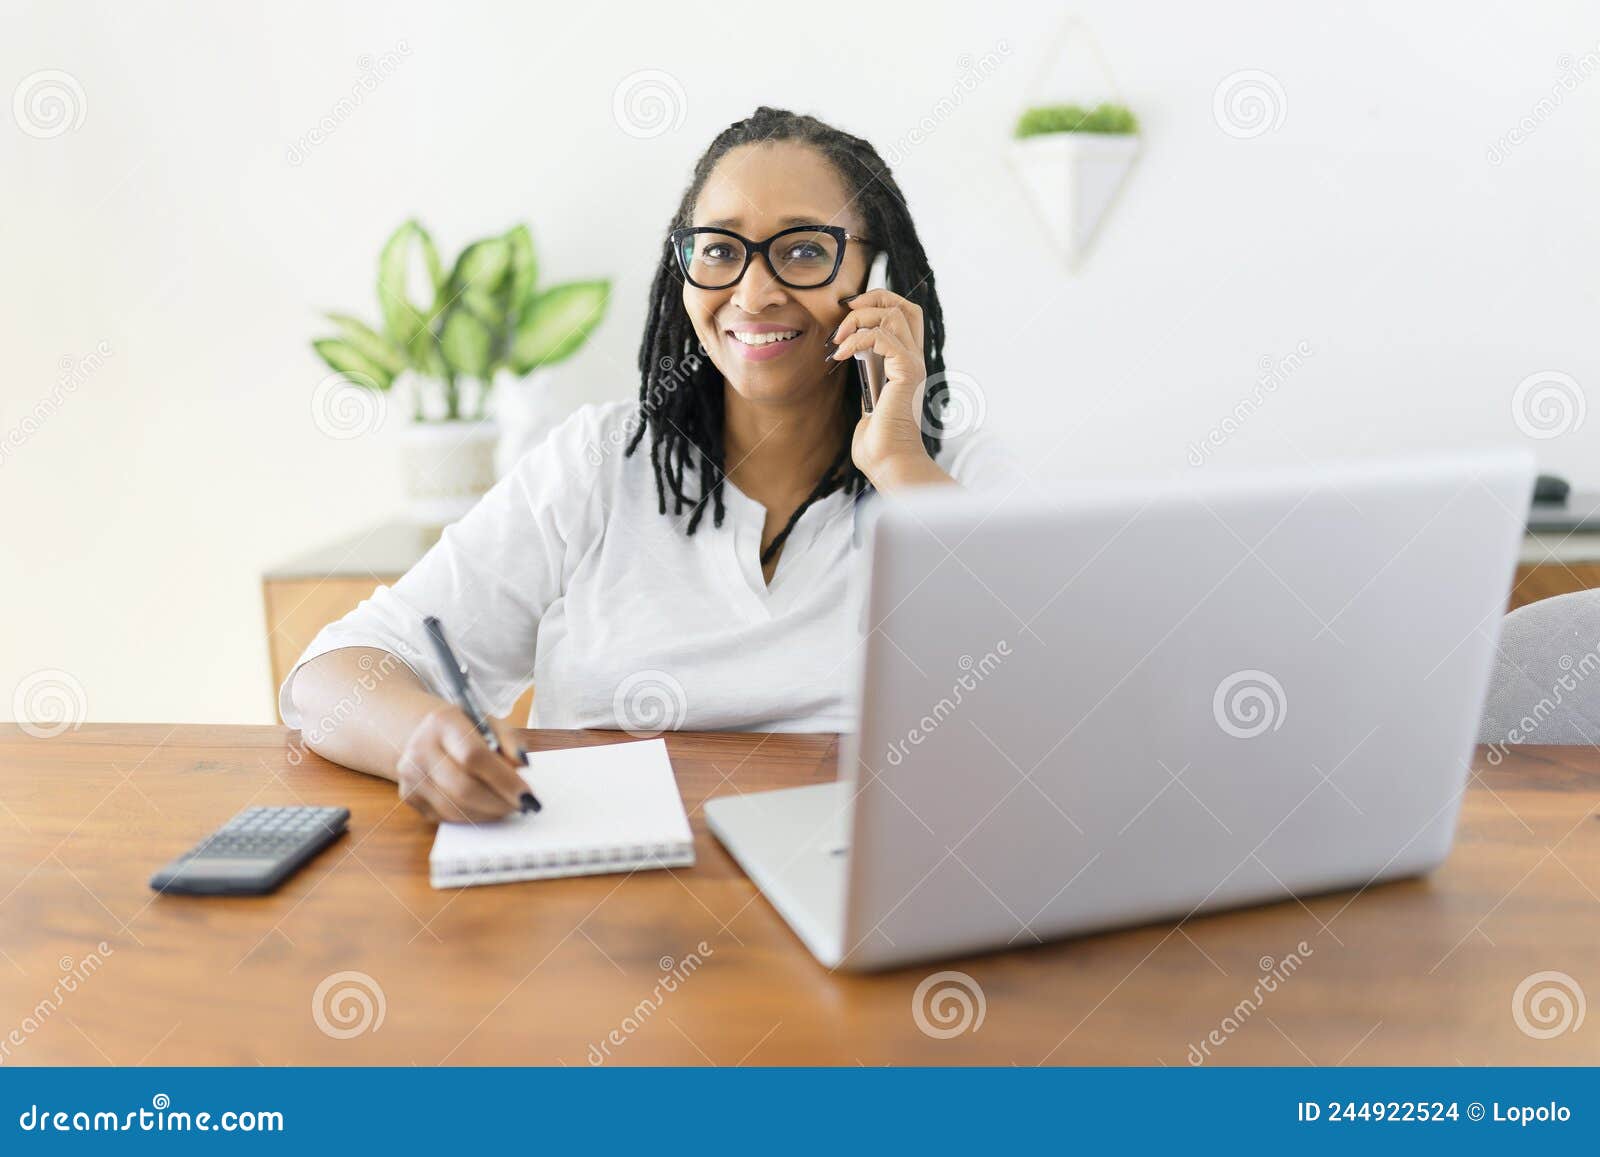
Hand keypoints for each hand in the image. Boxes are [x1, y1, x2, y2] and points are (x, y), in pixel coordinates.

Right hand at [395, 705, 528, 823]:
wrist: (425, 734)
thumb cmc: (466, 730)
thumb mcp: (491, 724)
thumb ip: (510, 741)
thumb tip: (522, 765)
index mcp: (443, 722)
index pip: (474, 756)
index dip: (504, 779)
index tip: (528, 795)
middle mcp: (420, 748)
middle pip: (463, 787)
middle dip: (499, 802)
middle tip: (522, 806)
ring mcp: (410, 774)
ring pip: (455, 808)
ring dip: (488, 813)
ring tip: (508, 807)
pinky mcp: (409, 795)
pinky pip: (445, 817)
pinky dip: (472, 817)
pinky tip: (486, 808)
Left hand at [829, 290, 950, 490]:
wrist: (889, 463)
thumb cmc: (878, 444)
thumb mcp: (869, 405)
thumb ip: (868, 383)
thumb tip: (855, 371)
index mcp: (907, 365)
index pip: (904, 317)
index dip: (878, 304)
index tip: (848, 315)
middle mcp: (914, 361)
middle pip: (905, 306)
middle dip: (873, 298)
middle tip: (846, 312)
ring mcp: (913, 365)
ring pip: (893, 314)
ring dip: (859, 319)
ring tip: (839, 339)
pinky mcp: (906, 372)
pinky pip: (882, 336)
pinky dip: (856, 339)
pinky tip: (841, 354)